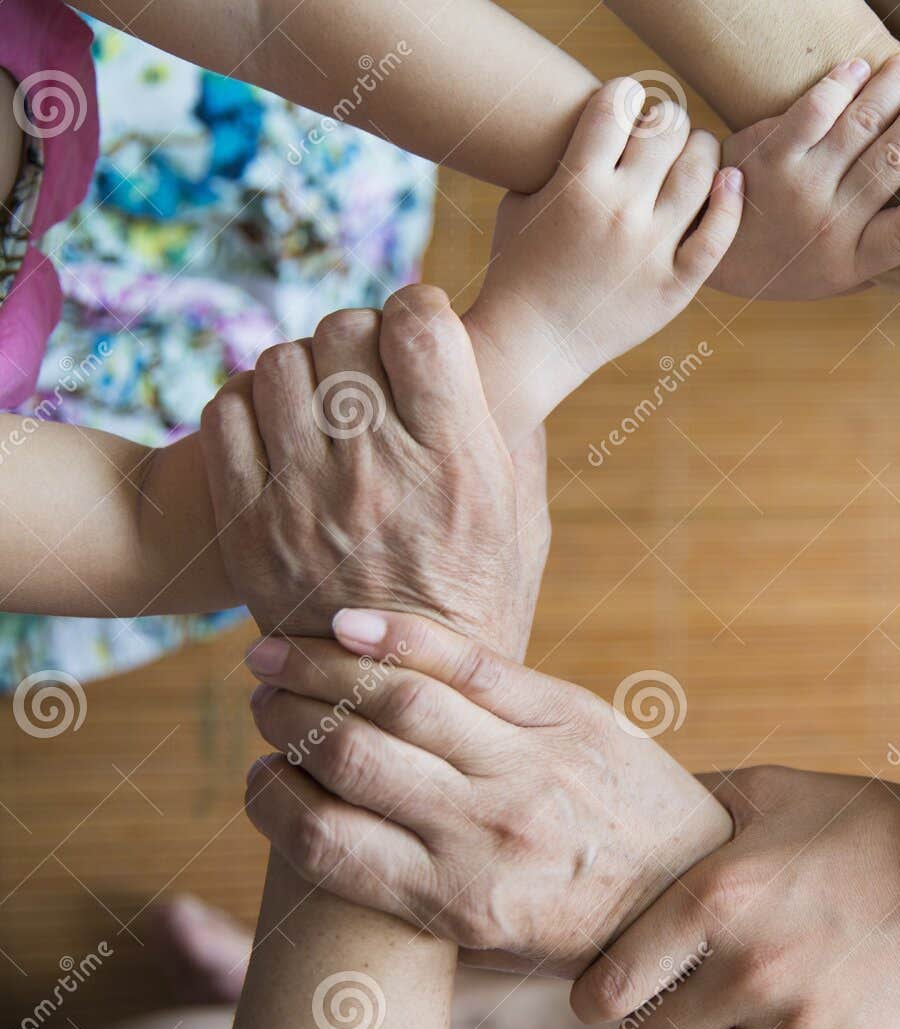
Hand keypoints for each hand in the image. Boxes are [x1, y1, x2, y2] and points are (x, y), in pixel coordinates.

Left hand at [199, 285, 542, 651]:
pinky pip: (226, 412)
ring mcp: (305, 498)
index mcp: (460, 468)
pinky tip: (280, 435)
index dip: (418, 309)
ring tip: (323, 405)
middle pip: (345, 331)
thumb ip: (511, 435)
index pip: (420, 325)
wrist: (393, 699)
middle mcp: (380, 475)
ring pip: (280, 363)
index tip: (420, 328)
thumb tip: (486, 355)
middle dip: (361, 337)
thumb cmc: (474, 601)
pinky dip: (249, 406)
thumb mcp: (523, 522)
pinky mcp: (247, 524)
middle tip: (371, 370)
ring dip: (304, 370)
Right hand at [240, 608, 730, 977]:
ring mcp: (528, 766)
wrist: (690, 886)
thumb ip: (404, 890)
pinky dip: (399, 636)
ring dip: (321, 672)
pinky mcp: (567, 714)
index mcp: (453, 900)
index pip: (324, 843)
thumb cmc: (571, 914)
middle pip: (351, 758)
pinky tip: (345, 624)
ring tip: (280, 658)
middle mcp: (485, 832)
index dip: (269, 804)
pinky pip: (470, 664)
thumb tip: (310, 831)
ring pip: (400, 702)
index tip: (254, 779)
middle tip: (262, 702)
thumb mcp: (486, 934)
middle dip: (286, 721)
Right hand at [463, 77, 743, 431]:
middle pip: (668, 130)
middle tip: (662, 131)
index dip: (626, 94)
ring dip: (701, 149)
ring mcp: (651, 250)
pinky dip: (730, 202)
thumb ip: (560, 157)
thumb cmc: (520, 266)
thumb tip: (599, 120)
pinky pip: (718, 235)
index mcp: (577, 184)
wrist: (533, 342)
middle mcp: (619, 211)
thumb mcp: (522, 200)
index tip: (626, 105)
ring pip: (702, 171)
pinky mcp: (675, 285)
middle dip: (666, 119)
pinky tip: (729, 182)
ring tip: (693, 152)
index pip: (618, 104)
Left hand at [570, 766, 899, 1028]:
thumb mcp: (772, 791)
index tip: (598, 995)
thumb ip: (691, 803)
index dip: (592, 997)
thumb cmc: (860, 825)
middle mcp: (751, 970)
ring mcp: (802, 1025)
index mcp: (718, 898)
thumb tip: (621, 809)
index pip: (607, 990)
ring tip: (713, 1025)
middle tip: (656, 1013)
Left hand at [708, 51, 899, 300]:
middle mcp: (829, 229)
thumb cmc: (784, 259)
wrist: (709, 248)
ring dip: (893, 90)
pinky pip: (813, 112)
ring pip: (859, 130)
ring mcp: (798, 190)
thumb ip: (876, 249)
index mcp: (852, 261)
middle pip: (892, 165)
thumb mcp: (833, 274)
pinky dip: (840, 86)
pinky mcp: (769, 157)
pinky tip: (860, 68)